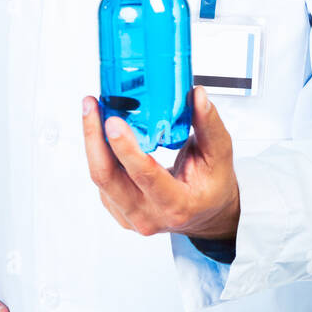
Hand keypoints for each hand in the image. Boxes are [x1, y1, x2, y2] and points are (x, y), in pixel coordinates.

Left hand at [82, 85, 239, 240]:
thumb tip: (197, 96)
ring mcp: (130, 215)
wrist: (206, 215)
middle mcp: (149, 215)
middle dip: (94, 138)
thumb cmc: (212, 187)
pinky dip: (99, 152)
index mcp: (177, 205)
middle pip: (108, 178)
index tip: (114, 121)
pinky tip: (101, 130)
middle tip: (92, 107)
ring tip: (94, 110)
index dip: (126, 148)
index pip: (145, 176)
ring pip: (100, 177)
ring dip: (93, 141)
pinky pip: (102, 179)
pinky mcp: (118, 208)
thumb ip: (209, 125)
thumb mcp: (219, 155)